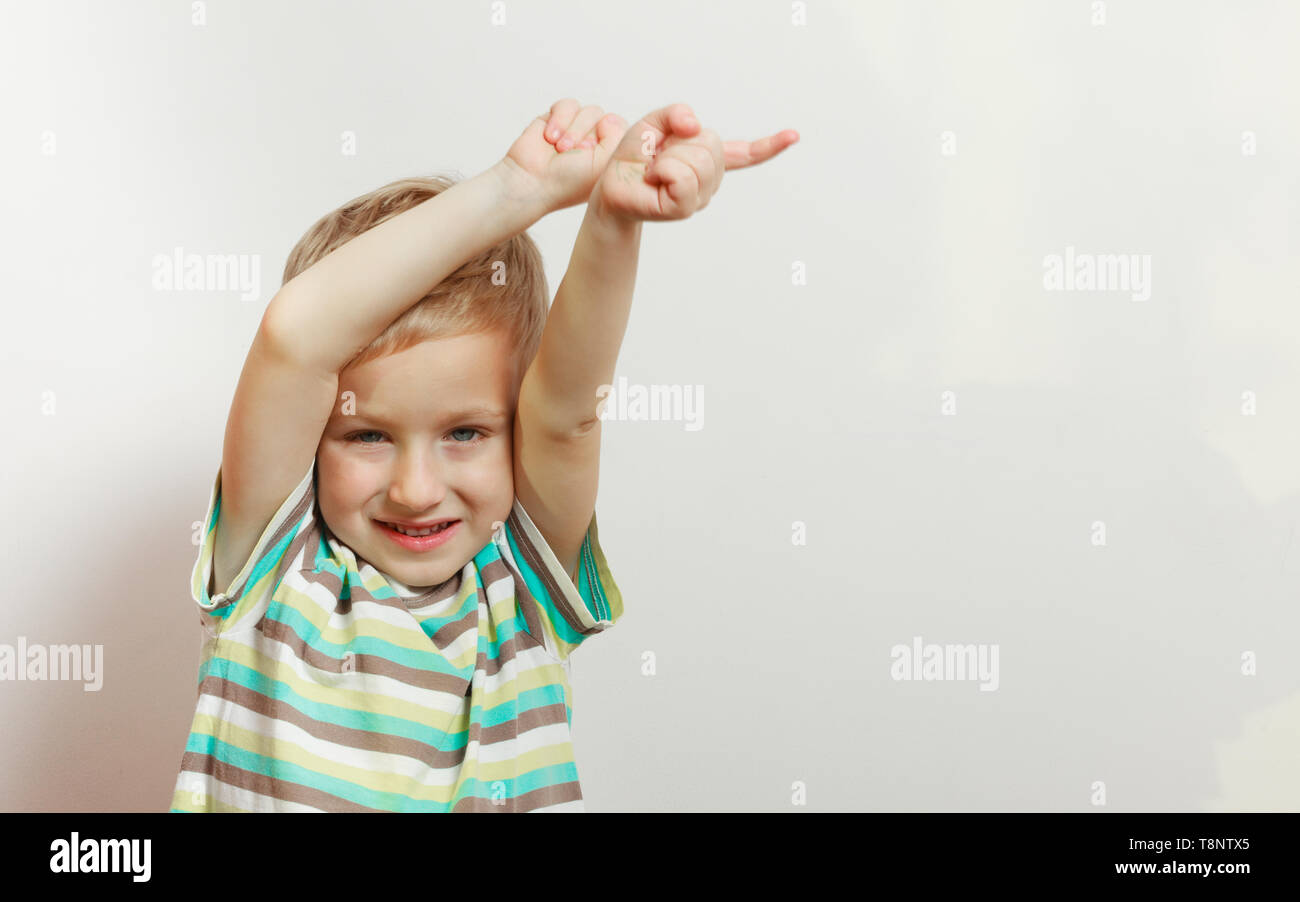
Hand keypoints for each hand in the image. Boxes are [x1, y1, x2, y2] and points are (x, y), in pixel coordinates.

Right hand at [499, 98, 628, 212]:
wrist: (532, 180)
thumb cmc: (568, 180)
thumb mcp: (602, 163)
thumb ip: (617, 137)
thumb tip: (609, 118)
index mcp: (607, 154)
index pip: (620, 129)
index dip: (608, 136)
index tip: (592, 153)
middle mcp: (594, 141)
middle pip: (605, 117)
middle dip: (586, 134)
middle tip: (573, 153)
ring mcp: (575, 129)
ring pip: (588, 111)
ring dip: (572, 129)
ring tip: (559, 148)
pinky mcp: (557, 119)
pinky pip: (568, 105)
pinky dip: (559, 120)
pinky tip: (549, 137)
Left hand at [589, 103, 798, 223]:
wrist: (610, 188)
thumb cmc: (632, 160)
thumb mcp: (652, 124)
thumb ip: (673, 113)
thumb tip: (693, 123)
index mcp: (707, 160)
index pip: (743, 154)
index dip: (768, 146)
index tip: (794, 136)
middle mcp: (709, 180)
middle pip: (709, 143)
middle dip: (678, 142)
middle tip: (657, 157)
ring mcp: (699, 197)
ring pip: (696, 159)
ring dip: (666, 157)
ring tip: (653, 170)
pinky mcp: (683, 208)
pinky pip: (683, 178)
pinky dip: (663, 170)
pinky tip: (654, 179)